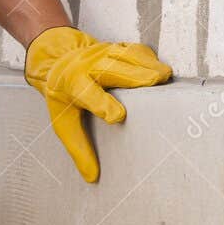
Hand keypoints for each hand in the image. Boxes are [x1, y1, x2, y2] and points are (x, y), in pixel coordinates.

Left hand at [24, 25, 171, 182]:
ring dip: (147, 65)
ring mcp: (104, 53)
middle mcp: (88, 66)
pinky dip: (150, 59)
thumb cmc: (63, 94)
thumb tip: (91, 177)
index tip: (117, 116)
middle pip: (113, 69)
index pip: (87, 95)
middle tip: (156, 83)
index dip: (102, 104)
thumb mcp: (64, 122)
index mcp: (72, 85)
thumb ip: (78, 149)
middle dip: (134, 76)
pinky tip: (161, 69)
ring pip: (128, 56)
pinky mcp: (117, 47)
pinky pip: (136, 51)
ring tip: (165, 77)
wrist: (58, 59)